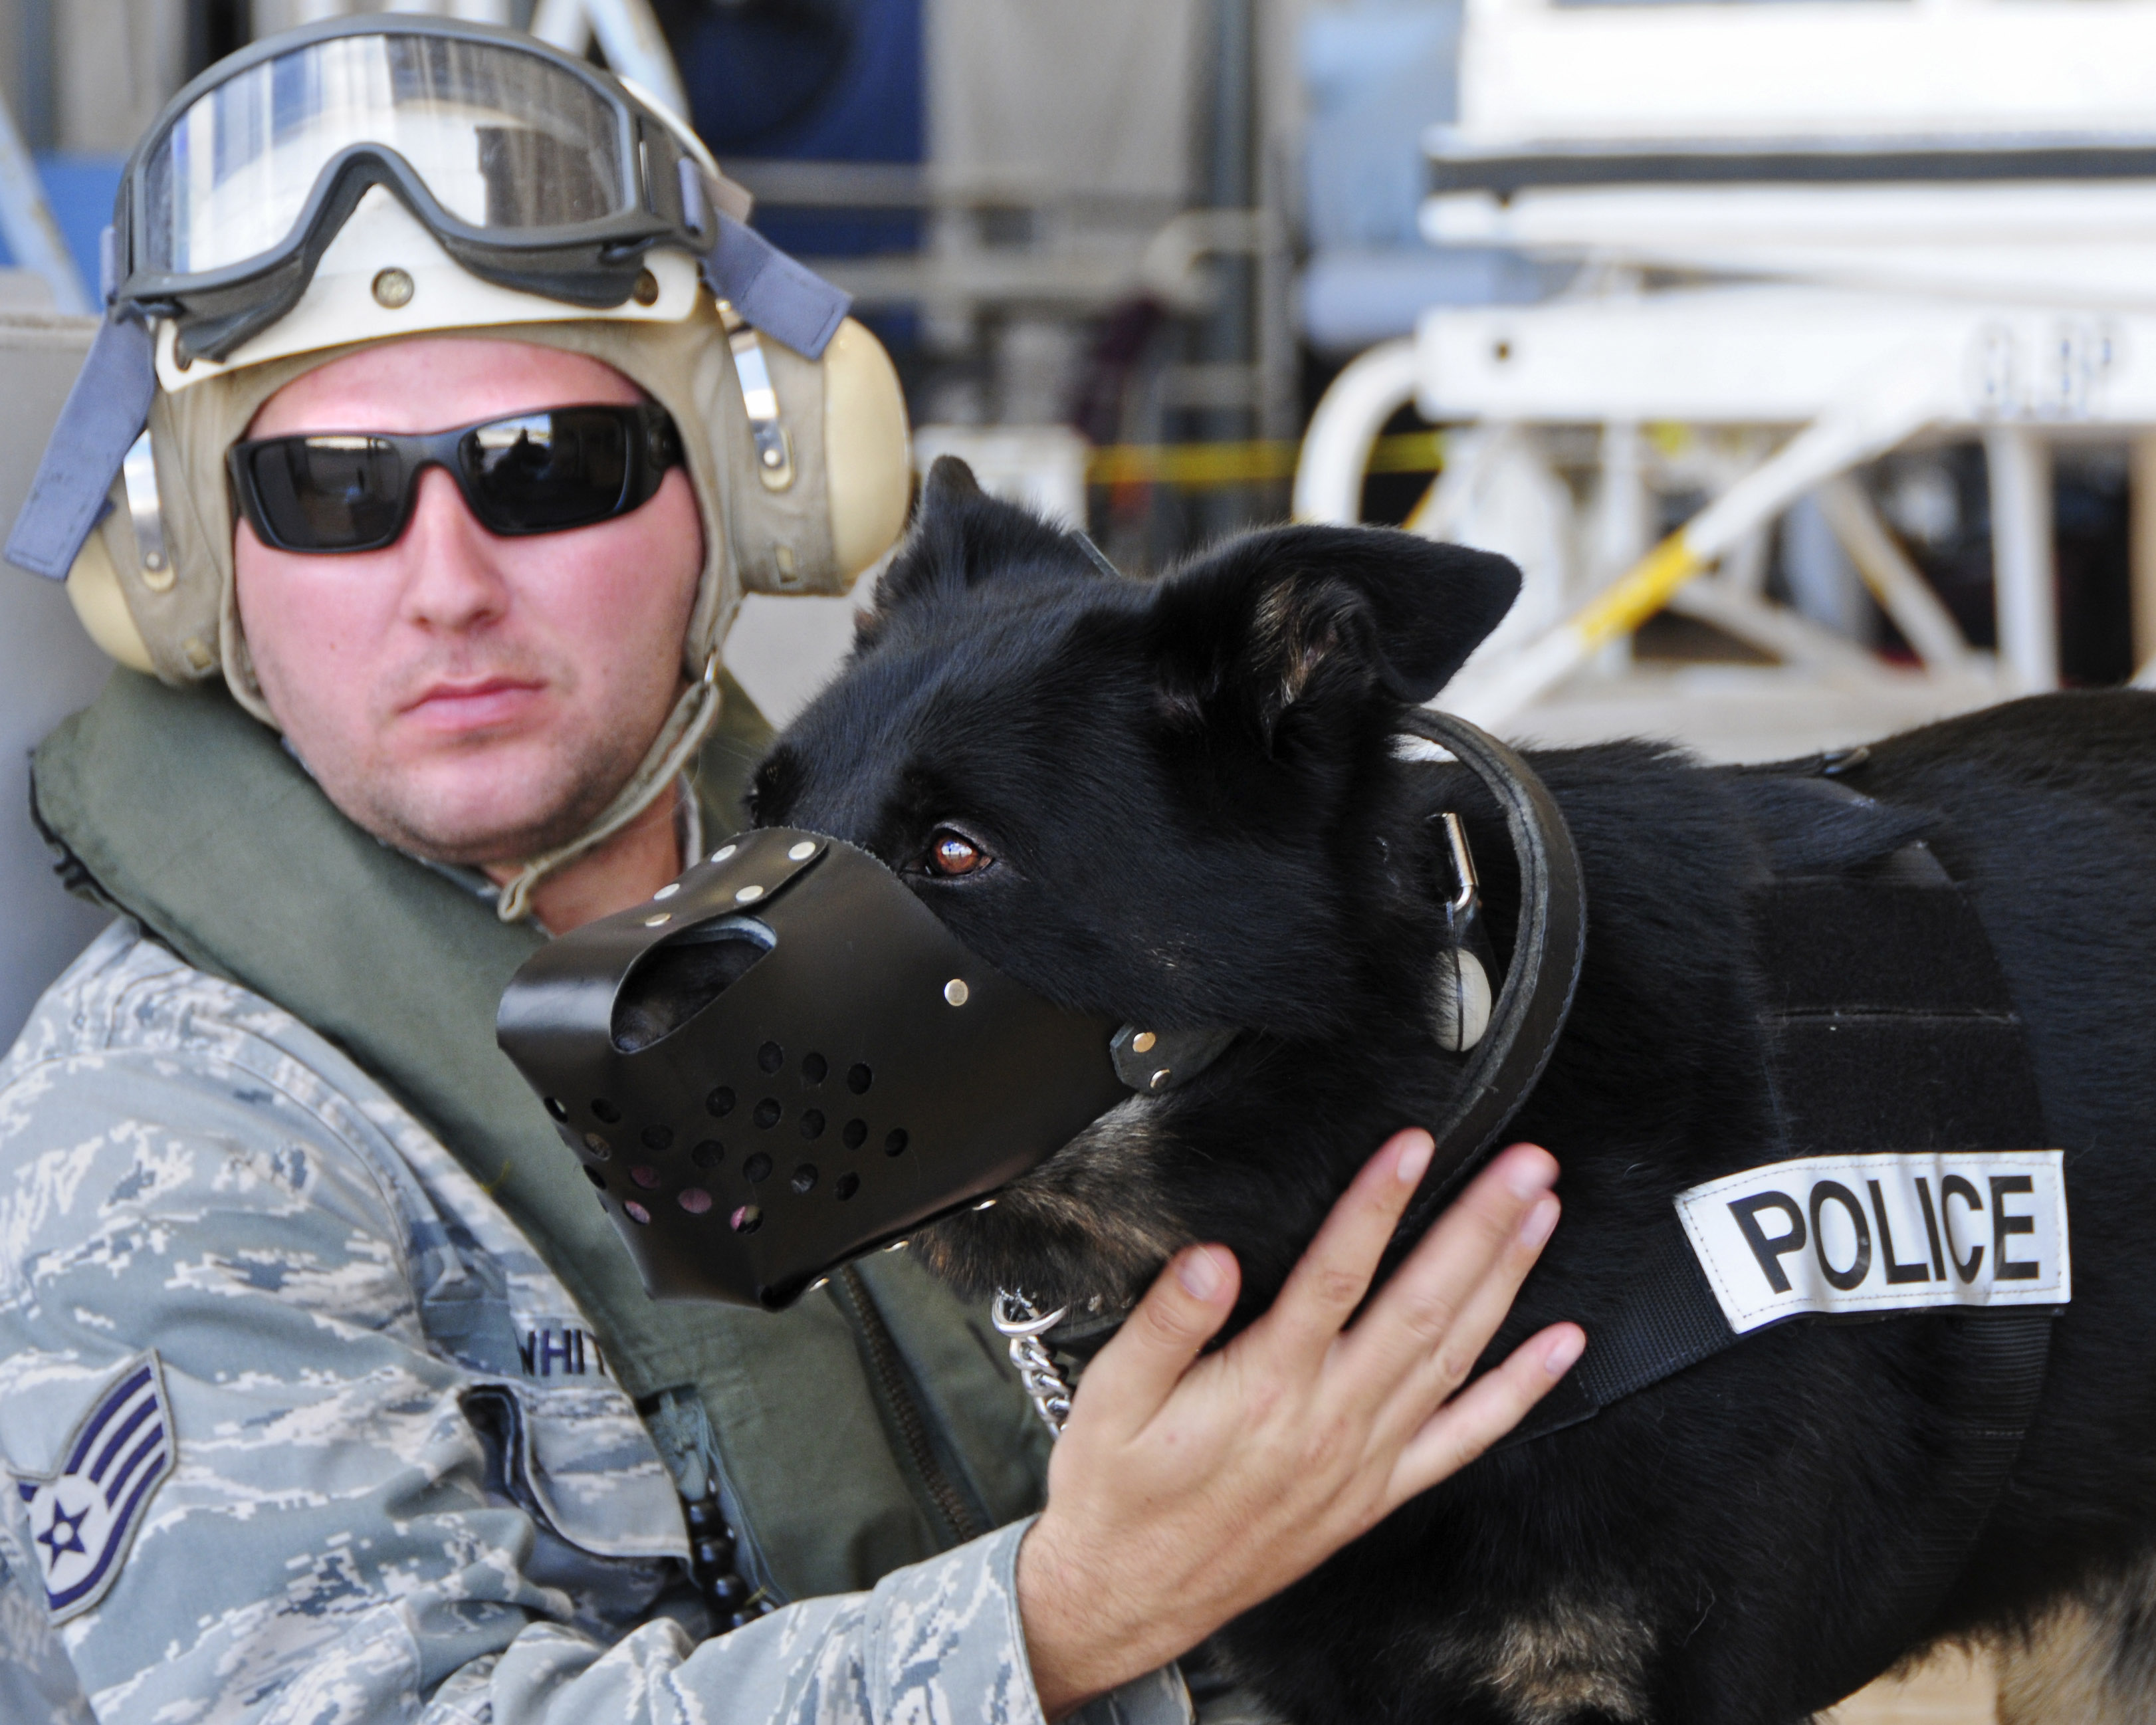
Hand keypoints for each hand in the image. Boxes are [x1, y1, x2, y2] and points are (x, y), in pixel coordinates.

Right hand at [1015, 1132, 1581, 1718]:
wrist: (1126, 1596)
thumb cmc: (1117, 1491)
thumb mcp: (1111, 1399)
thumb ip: (1165, 1324)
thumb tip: (1212, 1260)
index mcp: (1266, 1385)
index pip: (1337, 1274)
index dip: (1379, 1202)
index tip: (1414, 1145)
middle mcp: (1329, 1419)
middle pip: (1421, 1303)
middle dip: (1480, 1225)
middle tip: (1528, 1166)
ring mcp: (1363, 1460)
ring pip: (1453, 1355)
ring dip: (1505, 1280)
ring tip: (1542, 1215)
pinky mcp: (1375, 1494)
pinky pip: (1464, 1439)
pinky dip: (1518, 1391)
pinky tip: (1558, 1347)